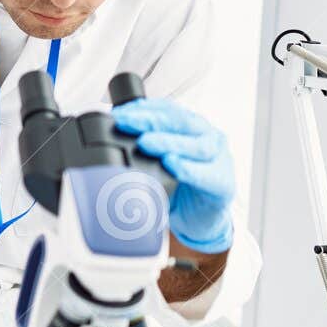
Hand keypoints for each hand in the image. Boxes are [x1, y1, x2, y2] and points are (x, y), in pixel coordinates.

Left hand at [113, 97, 234, 252]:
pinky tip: (173, 165)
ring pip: (196, 145)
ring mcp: (219, 159)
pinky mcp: (222, 184)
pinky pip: (207, 175)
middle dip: (150, 120)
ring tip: (145, 142)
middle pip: (180, 122)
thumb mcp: (155, 162)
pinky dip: (189, 169)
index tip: (118, 112)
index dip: (142, 108)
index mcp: (190, 127)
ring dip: (168, 141)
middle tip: (124, 122)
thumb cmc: (178, 185)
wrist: (201, 219)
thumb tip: (104, 139)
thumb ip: (139, 148)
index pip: (167, 109)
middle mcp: (206, 137)